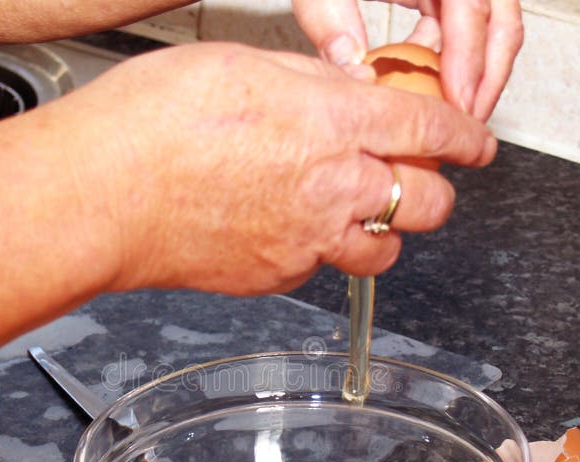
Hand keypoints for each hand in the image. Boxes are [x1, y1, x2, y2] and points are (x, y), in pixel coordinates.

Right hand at [75, 43, 496, 295]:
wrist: (101, 196)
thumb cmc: (150, 124)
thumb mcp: (242, 66)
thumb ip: (309, 84)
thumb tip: (341, 93)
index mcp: (331, 122)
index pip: (428, 130)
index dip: (465, 138)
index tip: (478, 146)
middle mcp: (332, 189)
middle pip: (427, 206)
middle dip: (435, 193)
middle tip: (419, 182)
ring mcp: (306, 243)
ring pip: (383, 253)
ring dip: (383, 232)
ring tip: (353, 214)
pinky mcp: (276, 277)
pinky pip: (321, 268)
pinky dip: (321, 251)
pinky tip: (287, 228)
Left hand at [292, 0, 523, 120]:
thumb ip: (332, 25)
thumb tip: (355, 73)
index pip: (472, 4)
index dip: (470, 60)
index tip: (458, 105)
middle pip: (499, 15)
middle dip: (488, 75)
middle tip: (466, 123)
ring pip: (494, 22)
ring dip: (481, 72)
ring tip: (458, 115)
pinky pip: (470, 24)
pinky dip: (461, 59)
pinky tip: (440, 90)